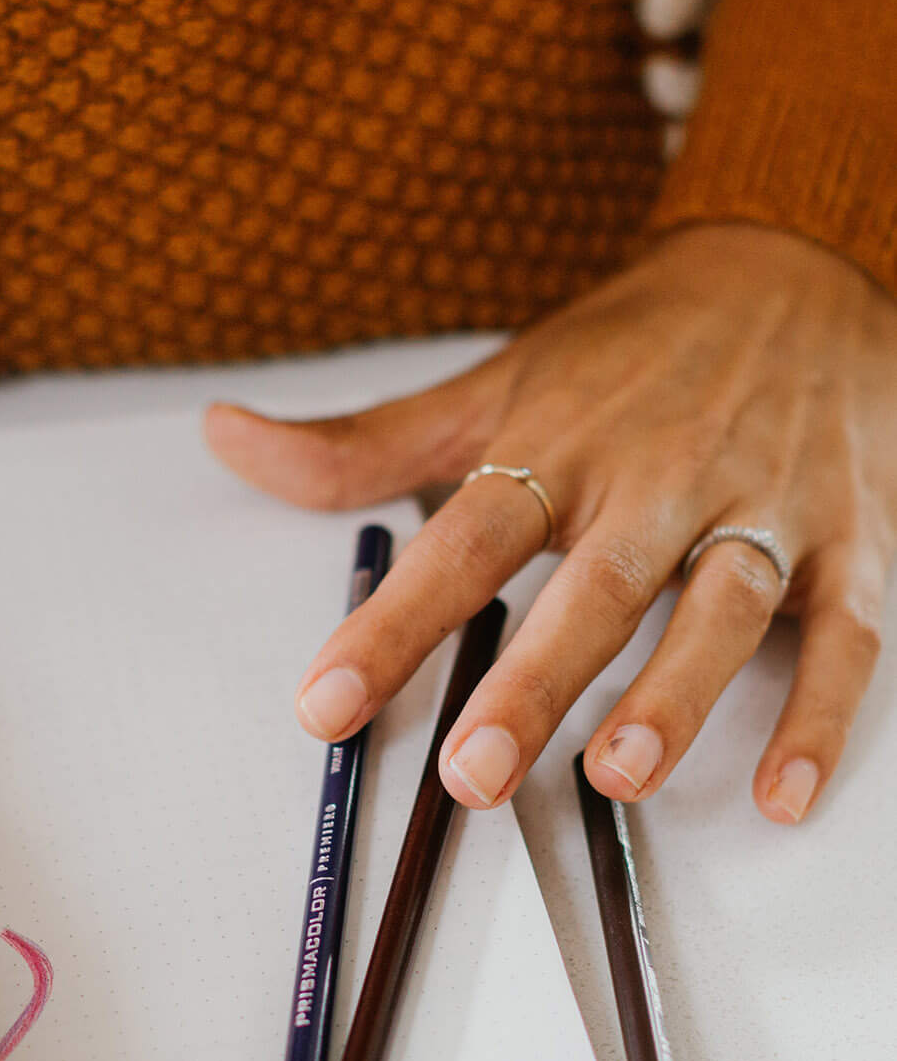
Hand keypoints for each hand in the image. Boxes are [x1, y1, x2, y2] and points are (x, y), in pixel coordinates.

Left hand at [205, 223, 896, 820]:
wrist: (796, 265)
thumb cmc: (628, 355)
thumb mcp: (493, 388)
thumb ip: (362, 445)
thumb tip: (227, 437)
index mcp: (562, 446)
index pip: (463, 540)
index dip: (392, 624)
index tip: (324, 704)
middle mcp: (660, 478)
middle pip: (595, 587)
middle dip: (534, 682)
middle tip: (474, 774)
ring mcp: (762, 508)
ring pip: (722, 608)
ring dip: (675, 694)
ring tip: (618, 776)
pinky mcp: (851, 541)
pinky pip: (845, 635)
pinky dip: (822, 716)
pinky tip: (783, 795)